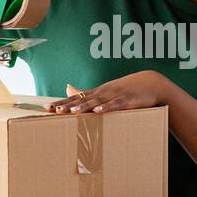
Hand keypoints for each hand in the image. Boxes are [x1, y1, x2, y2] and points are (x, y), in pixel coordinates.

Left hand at [47, 72, 172, 113]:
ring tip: (71, 112)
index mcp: (96, 93)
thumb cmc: (125, 90)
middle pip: (81, 100)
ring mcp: (114, 96)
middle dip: (67, 106)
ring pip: (96, 102)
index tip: (46, 108)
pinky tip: (98, 111)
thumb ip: (85, 93)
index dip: (61, 103)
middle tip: (52, 110)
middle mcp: (102, 93)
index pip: (74, 98)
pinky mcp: (127, 101)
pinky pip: (115, 105)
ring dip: (83, 107)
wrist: (151, 84)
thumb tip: (67, 88)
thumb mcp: (104, 92)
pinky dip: (107, 108)